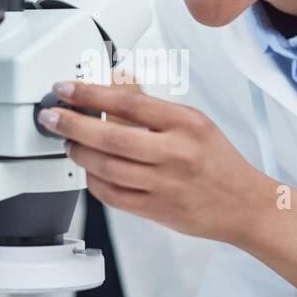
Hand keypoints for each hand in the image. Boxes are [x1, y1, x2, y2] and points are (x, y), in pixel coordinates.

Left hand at [36, 80, 267, 243]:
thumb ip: (153, 108)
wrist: (244, 205)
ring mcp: (166, 184)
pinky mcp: (157, 210)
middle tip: (52, 117)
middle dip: (73, 124)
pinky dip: (94, 181)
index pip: (129, 102)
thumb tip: (115, 86)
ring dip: (80, 154)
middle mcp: (176, 153)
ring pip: (108, 168)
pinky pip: (114, 196)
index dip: (91, 94)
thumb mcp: (195, 123)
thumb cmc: (218, 163)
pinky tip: (88, 170)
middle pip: (112, 136)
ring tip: (69, 143)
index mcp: (186, 124)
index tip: (67, 89)